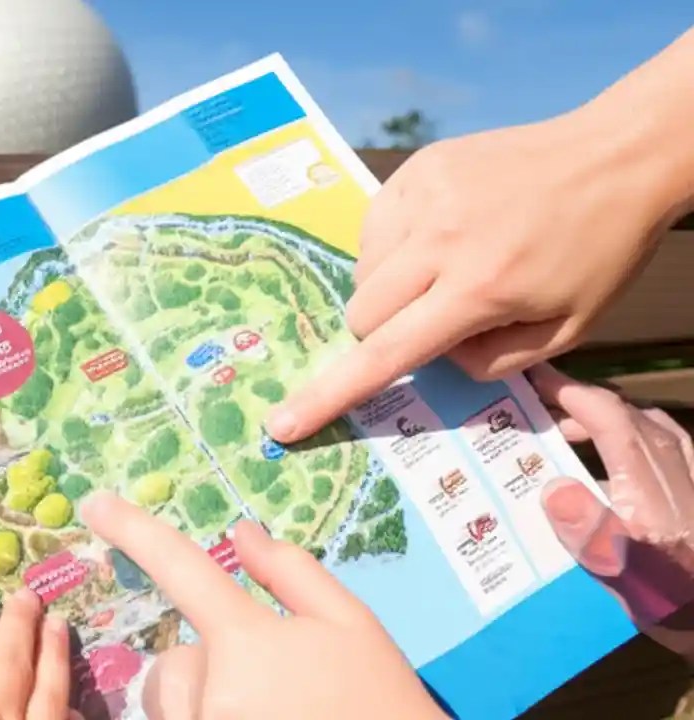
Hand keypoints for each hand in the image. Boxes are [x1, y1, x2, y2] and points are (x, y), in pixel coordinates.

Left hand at [79, 492, 443, 719]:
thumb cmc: (380, 700)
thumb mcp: (351, 624)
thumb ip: (290, 572)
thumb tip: (241, 532)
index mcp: (247, 640)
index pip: (179, 568)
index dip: (132, 530)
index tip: (94, 502)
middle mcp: (211, 692)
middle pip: (175, 664)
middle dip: (210, 670)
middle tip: (275, 688)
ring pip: (176, 707)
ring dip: (209, 707)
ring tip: (272, 711)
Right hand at [270, 110, 670, 442]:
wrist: (617, 156)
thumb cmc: (600, 251)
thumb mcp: (567, 330)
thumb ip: (491, 361)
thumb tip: (433, 355)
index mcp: (479, 288)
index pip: (386, 353)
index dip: (330, 394)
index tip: (283, 423)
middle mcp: (439, 240)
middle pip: (361, 312)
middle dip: (383, 331)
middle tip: (434, 319)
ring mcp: (423, 196)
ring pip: (362, 270)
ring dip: (390, 287)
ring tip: (446, 269)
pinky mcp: (418, 168)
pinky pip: (372, 227)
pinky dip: (393, 245)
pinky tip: (439, 235)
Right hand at [530, 365, 693, 652]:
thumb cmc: (673, 603)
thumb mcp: (623, 577)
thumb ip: (590, 530)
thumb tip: (553, 486)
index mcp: (649, 486)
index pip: (609, 418)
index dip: (571, 392)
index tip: (534, 379)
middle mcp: (677, 472)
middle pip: (631, 417)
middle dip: (583, 403)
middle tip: (541, 408)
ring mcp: (693, 481)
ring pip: (653, 429)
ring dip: (610, 420)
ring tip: (573, 432)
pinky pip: (669, 449)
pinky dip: (636, 439)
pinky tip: (619, 463)